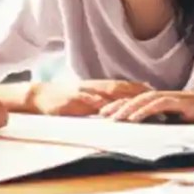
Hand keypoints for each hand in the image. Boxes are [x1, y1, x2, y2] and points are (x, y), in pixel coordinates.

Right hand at [29, 80, 150, 115]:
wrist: (40, 96)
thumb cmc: (62, 100)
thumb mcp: (83, 100)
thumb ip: (99, 102)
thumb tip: (114, 108)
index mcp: (96, 87)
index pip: (120, 85)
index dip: (136, 86)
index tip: (153, 89)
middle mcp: (92, 87)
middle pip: (118, 87)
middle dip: (136, 90)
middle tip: (153, 93)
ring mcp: (83, 92)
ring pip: (105, 92)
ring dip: (122, 95)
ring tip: (137, 99)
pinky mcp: (72, 99)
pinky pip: (87, 100)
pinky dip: (98, 103)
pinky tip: (107, 106)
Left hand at [99, 90, 193, 122]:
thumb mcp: (180, 121)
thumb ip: (166, 123)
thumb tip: (152, 133)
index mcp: (162, 101)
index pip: (136, 102)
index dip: (120, 106)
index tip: (105, 114)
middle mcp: (163, 96)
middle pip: (135, 98)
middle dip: (116, 106)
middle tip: (100, 115)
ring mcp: (171, 97)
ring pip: (143, 100)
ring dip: (126, 109)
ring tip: (112, 118)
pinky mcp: (180, 102)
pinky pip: (158, 104)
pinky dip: (144, 110)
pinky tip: (133, 118)